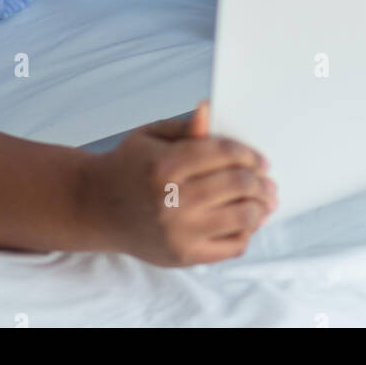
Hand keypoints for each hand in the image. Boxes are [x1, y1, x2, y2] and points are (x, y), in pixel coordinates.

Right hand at [86, 100, 277, 266]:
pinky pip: (231, 246)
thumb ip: (185, 127)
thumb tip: (210, 108)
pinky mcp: (184, 256)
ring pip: (241, 217)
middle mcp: (172, 199)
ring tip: (266, 201)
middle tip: (268, 181)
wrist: (96, 208)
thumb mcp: (150, 137)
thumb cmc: (128, 166)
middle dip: (259, 181)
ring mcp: (179, 232)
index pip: (223, 154)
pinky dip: (246, 232)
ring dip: (260, 207)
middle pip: (237, 185)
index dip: (249, 154)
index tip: (260, 160)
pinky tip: (247, 222)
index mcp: (165, 164)